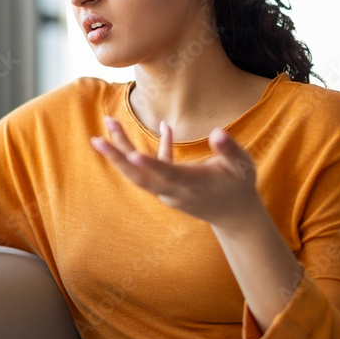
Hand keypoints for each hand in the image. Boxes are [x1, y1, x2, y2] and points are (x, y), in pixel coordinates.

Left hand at [90, 117, 262, 226]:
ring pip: (138, 174)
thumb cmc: (239, 185)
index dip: (151, 164)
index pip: (168, 174)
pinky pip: (151, 170)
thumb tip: (218, 133)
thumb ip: (229, 150)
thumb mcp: (242, 166)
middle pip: (139, 177)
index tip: (132, 155)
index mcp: (193, 183)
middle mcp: (174, 190)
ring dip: (121, 151)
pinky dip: (151, 152)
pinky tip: (166, 128)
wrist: (233, 215)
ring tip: (109, 123)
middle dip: (117, 159)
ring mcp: (166, 192)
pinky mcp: (164, 188)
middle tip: (96, 139)